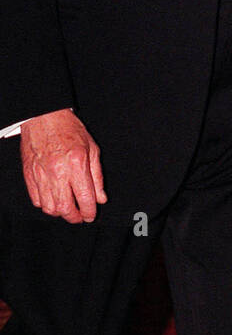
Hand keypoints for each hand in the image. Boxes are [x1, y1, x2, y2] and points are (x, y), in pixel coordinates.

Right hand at [20, 109, 106, 223]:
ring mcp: (41, 174)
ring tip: (67, 208)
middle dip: (74, 217)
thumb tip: (100, 198)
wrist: (44, 117)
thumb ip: (97, 176)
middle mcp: (58, 171)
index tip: (91, 215)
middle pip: (65, 208)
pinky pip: (36, 200)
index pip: (85, 198)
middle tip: (79, 216)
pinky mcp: (29, 175)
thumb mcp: (92, 149)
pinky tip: (53, 199)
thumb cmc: (69, 129)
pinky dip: (46, 204)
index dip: (89, 212)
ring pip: (49, 207)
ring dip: (60, 212)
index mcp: (77, 163)